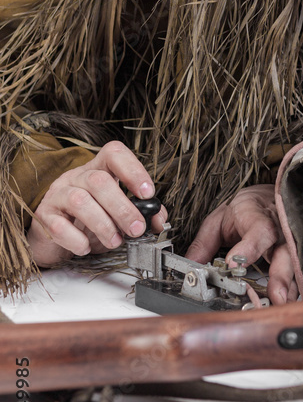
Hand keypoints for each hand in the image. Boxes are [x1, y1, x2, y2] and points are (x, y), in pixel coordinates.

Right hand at [27, 140, 167, 266]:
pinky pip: (58, 225)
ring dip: (103, 224)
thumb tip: (159, 220)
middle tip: (136, 229)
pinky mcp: (44, 216)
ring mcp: (57, 194)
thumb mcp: (117, 212)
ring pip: (80, 200)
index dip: (133, 170)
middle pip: (99, 181)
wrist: (55, 234)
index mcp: (98, 169)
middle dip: (122, 208)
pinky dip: (76, 239)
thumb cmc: (90, 219)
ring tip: (115, 241)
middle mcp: (76, 176)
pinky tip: (86, 247)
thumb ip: (142, 212)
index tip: (148, 193)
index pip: (114, 154)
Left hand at [185, 184, 296, 305]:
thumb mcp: (220, 219)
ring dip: (291, 288)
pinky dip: (294, 290)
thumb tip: (189, 267)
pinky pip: (299, 273)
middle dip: (281, 276)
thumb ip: (204, 243)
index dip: (248, 248)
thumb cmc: (246, 209)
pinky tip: (287, 303)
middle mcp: (279, 230)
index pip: (258, 231)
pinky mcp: (297, 254)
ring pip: (296, 265)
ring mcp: (291, 243)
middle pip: (285, 251)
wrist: (270, 198)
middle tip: (276, 296)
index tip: (233, 265)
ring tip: (282, 306)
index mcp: (258, 217)